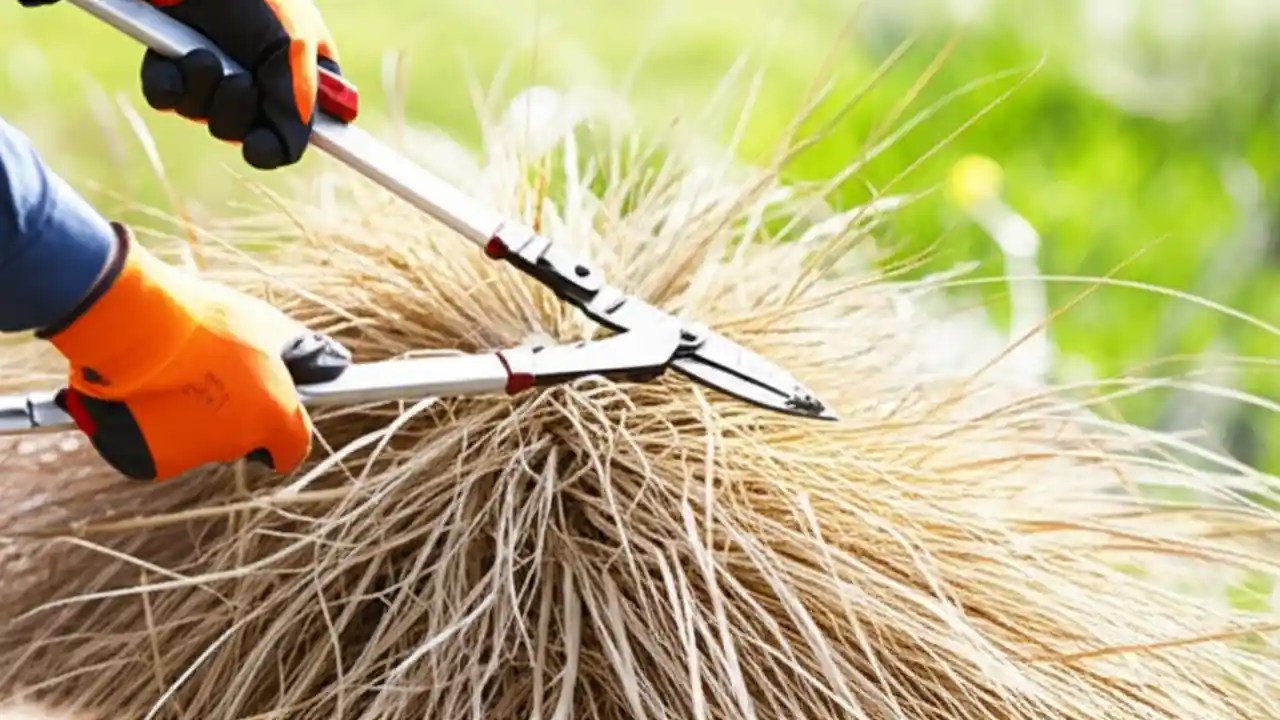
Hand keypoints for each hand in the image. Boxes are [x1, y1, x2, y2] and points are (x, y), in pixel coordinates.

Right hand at [40, 223, 351, 480]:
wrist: (132, 324)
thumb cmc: (206, 319)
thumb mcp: (267, 325)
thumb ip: (304, 350)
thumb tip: (338, 361)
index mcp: (274, 418)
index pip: (293, 448)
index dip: (284, 431)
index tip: (272, 413)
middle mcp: (237, 445)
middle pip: (242, 441)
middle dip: (231, 416)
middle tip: (210, 373)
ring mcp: (191, 455)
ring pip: (198, 443)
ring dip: (190, 420)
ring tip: (171, 374)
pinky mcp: (147, 461)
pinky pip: (155, 446)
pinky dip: (151, 427)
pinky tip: (143, 391)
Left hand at [137, 0, 340, 169]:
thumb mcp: (293, 49)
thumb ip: (296, 106)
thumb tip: (286, 150)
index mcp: (297, 78)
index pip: (291, 134)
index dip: (279, 144)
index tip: (262, 146)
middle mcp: (256, 80)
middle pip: (245, 135)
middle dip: (237, 110)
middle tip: (240, 79)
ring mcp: (211, 75)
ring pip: (205, 119)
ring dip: (205, 90)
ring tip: (204, 52)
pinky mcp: (170, 64)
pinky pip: (166, 100)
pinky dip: (171, 82)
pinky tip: (178, 56)